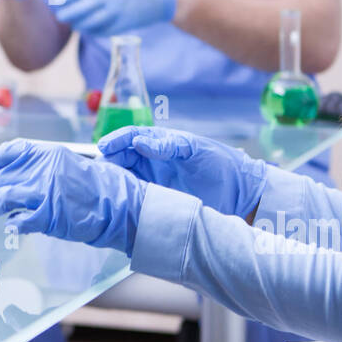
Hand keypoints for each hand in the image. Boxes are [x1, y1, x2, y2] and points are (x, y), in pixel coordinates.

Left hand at [0, 138, 147, 254]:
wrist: (122, 206)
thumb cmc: (102, 187)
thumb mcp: (72, 165)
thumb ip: (46, 168)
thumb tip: (19, 175)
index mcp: (51, 152)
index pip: (11, 151)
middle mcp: (45, 168)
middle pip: (4, 177)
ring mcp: (46, 191)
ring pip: (5, 197)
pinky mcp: (49, 215)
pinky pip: (21, 220)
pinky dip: (14, 223)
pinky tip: (13, 224)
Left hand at [52, 0, 175, 35]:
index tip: (53, 1)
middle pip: (83, 7)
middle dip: (68, 13)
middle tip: (59, 17)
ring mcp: (118, 11)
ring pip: (92, 21)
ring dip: (79, 24)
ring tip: (74, 24)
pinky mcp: (124, 24)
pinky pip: (104, 30)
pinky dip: (93, 31)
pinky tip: (88, 30)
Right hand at [97, 126, 266, 218]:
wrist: (242, 194)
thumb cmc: (222, 164)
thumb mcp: (196, 149)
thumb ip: (169, 145)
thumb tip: (139, 143)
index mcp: (161, 144)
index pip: (132, 138)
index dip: (116, 141)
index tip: (104, 148)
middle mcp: (153, 161)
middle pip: (122, 158)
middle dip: (109, 162)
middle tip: (100, 171)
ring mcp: (154, 181)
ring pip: (125, 178)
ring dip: (114, 181)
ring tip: (104, 187)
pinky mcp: (157, 200)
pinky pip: (136, 198)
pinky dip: (125, 199)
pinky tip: (118, 204)